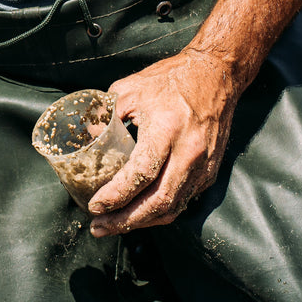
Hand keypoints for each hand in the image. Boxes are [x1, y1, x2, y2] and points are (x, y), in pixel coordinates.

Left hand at [86, 48, 241, 237]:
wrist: (216, 74)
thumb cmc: (171, 79)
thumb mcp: (130, 89)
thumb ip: (105, 114)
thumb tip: (85, 138)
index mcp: (166, 129)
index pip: (140, 174)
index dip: (116, 196)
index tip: (94, 205)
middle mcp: (189, 151)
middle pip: (157, 201)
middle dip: (125, 220)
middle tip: (99, 226)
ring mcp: (203, 165)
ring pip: (172, 207)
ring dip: (142, 222)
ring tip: (115, 225)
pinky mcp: (210, 171)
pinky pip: (183, 200)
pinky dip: (160, 212)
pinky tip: (140, 213)